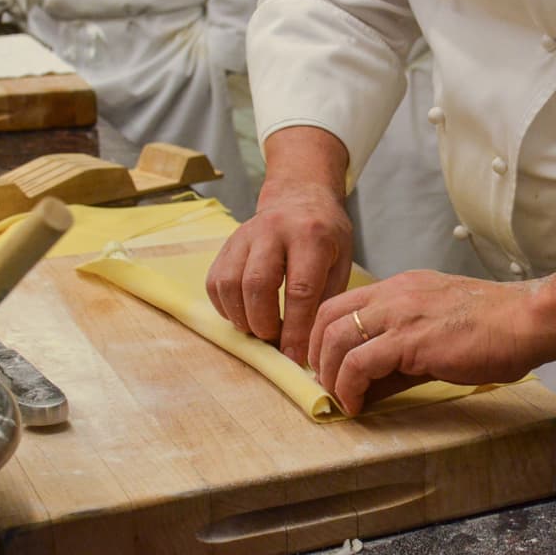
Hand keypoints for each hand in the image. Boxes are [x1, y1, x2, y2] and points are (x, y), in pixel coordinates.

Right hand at [206, 127, 351, 364]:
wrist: (300, 197)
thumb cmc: (326, 236)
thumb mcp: (340, 262)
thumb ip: (324, 300)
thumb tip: (308, 346)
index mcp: (311, 236)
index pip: (300, 289)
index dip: (296, 328)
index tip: (295, 357)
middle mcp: (274, 231)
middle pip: (257, 284)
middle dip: (264, 323)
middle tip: (274, 340)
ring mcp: (245, 235)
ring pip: (229, 283)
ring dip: (241, 317)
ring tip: (259, 329)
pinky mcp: (227, 244)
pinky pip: (215, 282)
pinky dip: (226, 307)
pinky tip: (244, 315)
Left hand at [307, 256, 555, 415]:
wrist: (526, 321)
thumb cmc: (493, 328)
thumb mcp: (437, 331)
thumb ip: (401, 353)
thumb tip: (371, 386)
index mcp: (400, 287)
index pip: (341, 302)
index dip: (322, 334)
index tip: (325, 362)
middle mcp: (393, 294)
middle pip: (327, 316)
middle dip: (315, 353)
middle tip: (324, 382)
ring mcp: (400, 313)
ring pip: (336, 338)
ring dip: (330, 374)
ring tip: (340, 397)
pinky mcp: (410, 340)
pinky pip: (359, 363)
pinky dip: (349, 387)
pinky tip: (357, 404)